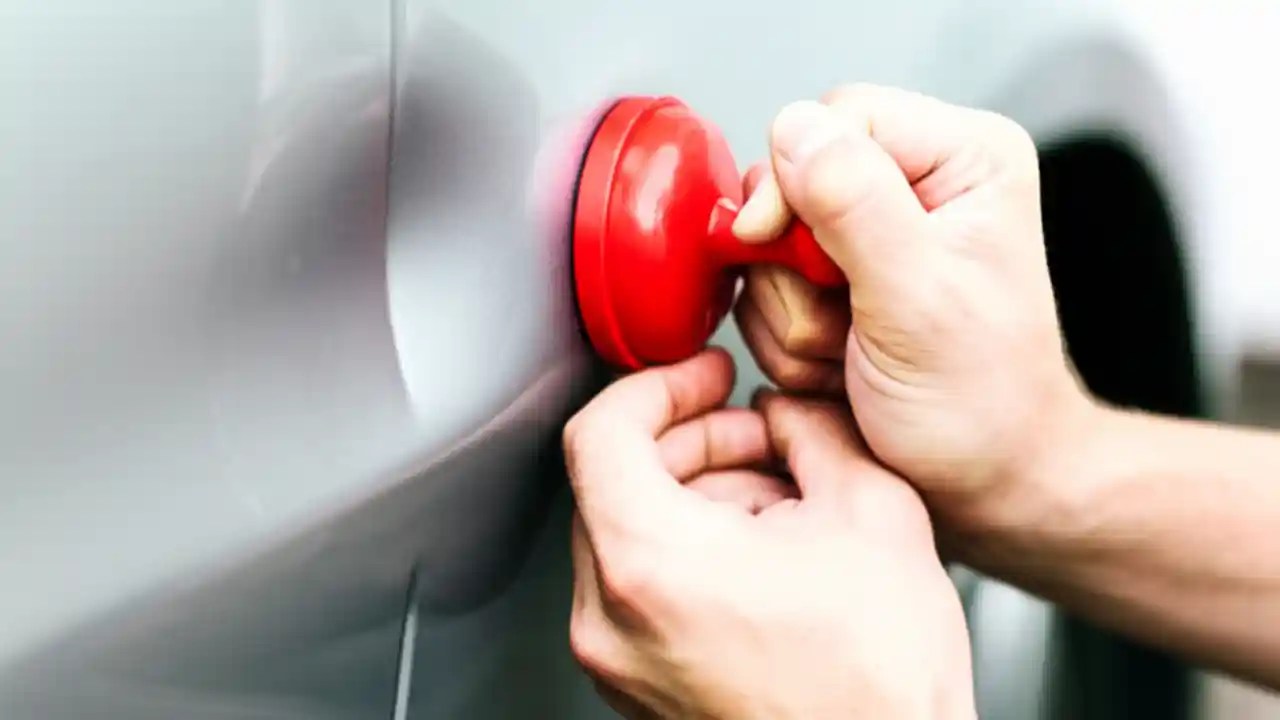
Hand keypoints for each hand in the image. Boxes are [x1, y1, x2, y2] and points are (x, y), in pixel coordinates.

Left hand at [563, 350, 974, 719]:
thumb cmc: (878, 686)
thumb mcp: (871, 513)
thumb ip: (814, 430)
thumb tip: (786, 411)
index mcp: (650, 561)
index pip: (601, 430)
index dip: (659, 384)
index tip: (702, 377)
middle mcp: (611, 616)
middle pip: (614, 480)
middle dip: (692, 440)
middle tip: (757, 435)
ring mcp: (617, 659)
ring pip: (626, 531)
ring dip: (694, 493)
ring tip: (777, 503)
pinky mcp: (636, 685)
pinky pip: (638, 586)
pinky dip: (687, 549)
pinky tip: (760, 554)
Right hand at [732, 84, 1093, 528]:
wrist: (983, 482)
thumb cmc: (981, 404)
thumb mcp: (917, 299)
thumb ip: (855, 207)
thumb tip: (793, 131)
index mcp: (963, 159)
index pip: (839, 117)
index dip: (792, 179)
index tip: (772, 243)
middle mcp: (918, 183)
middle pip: (792, 180)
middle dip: (796, 268)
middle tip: (848, 325)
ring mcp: (872, 234)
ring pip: (770, 242)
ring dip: (791, 313)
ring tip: (850, 354)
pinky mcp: (836, 279)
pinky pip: (763, 287)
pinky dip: (784, 337)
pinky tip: (837, 364)